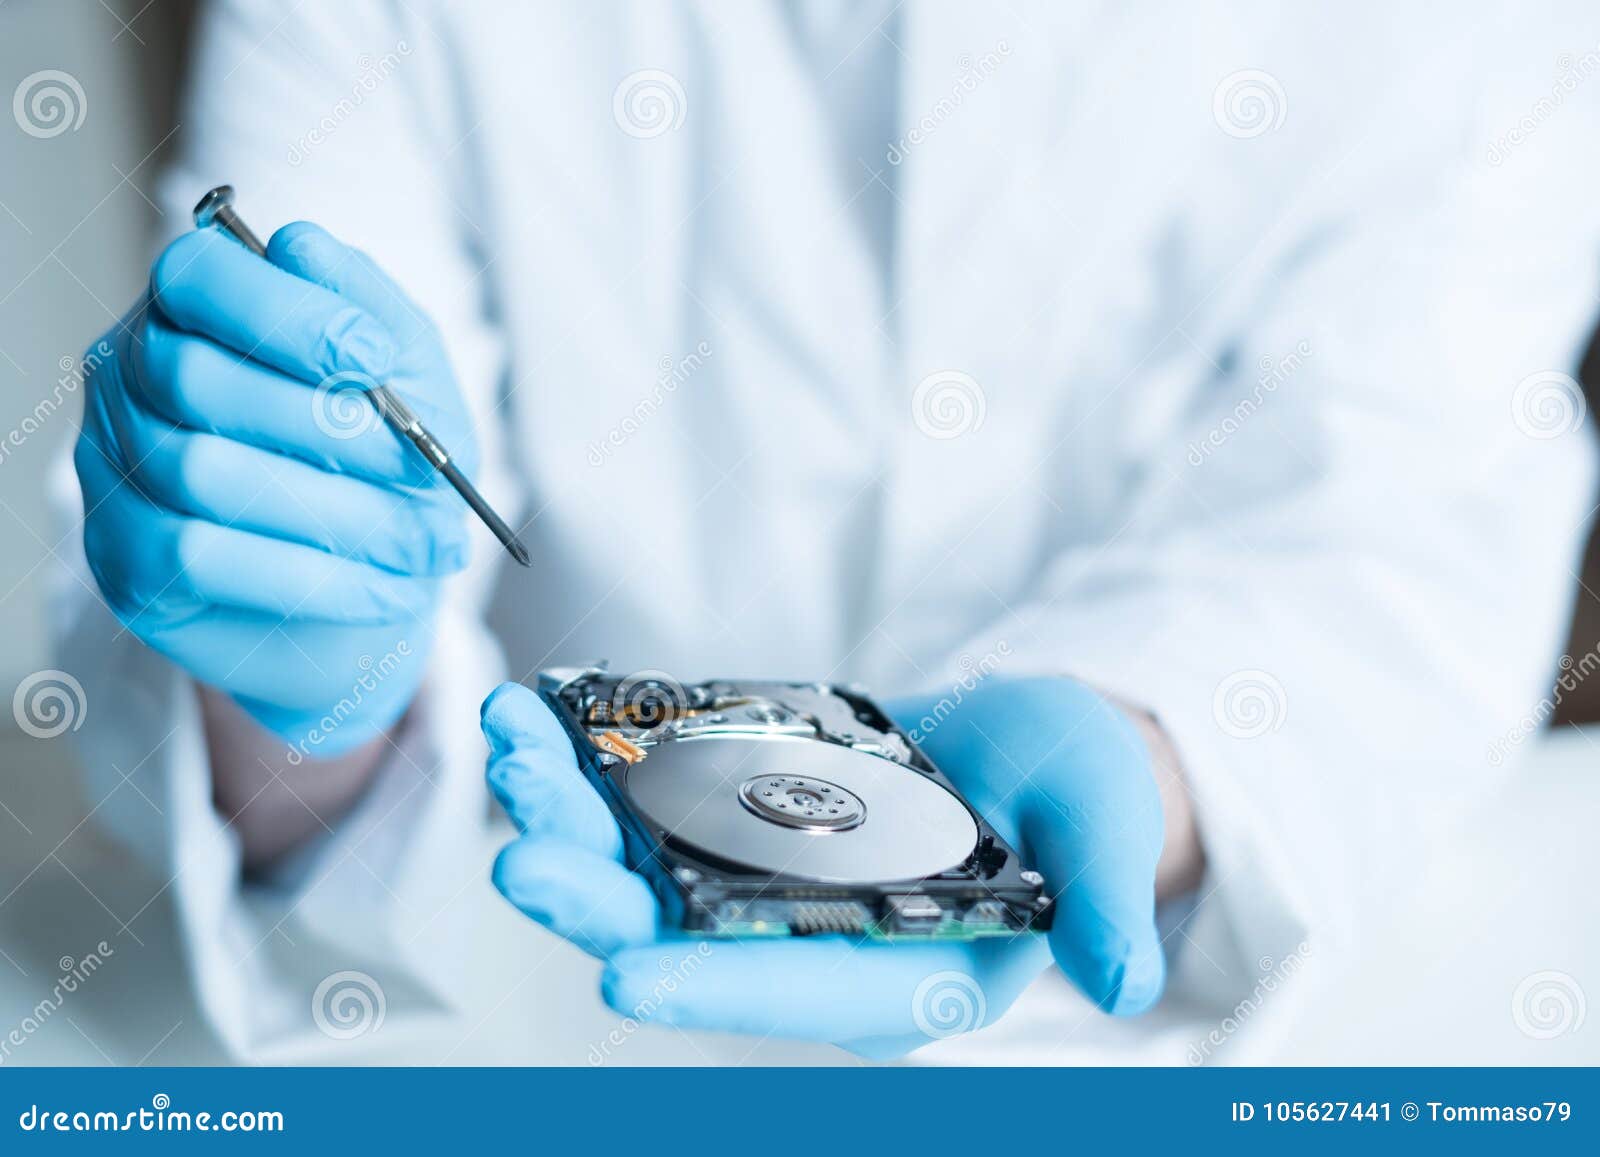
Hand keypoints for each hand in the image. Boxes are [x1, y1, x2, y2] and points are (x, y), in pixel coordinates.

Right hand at [75, 222, 474, 754]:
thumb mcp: (412, 379)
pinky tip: (393, 590)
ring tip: (432, 546)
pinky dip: (315, 577)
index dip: (287, 314)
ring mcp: (112, 465)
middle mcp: (131, 373)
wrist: (377, 577)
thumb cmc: (387, 459)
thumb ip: (371, 310)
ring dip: (343, 515)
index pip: (199, 276)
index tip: (377, 359)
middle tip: (426, 473)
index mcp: (196, 307)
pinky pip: (198, 559)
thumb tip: (301, 246)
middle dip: (331, 430)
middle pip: (197, 380)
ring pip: (204, 474)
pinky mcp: (124, 558)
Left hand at [483, 675, 1166, 1057]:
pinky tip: (533, 713)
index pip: (802, 992)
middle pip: (687, 933)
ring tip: (508, 744)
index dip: (720, 986)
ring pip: (642, 865)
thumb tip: (1130, 987)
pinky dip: (587, 759)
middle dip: (600, 899)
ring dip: (568, 814)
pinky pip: (647, 799)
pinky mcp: (736, 816)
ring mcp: (764, 877)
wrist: (1032, 748)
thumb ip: (1106, 904)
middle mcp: (811, 941)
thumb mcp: (1105, 838)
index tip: (627, 977)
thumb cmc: (1079, 796)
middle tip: (519, 854)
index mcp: (902, 973)